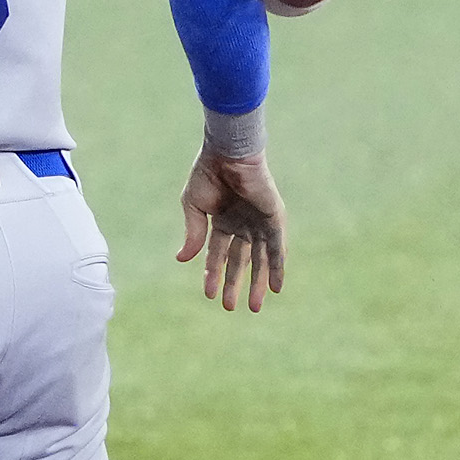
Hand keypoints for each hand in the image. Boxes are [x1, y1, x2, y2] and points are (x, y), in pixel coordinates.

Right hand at [176, 150, 285, 312]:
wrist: (228, 152)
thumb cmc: (209, 172)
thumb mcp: (194, 206)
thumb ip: (193, 234)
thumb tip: (182, 260)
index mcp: (222, 220)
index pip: (217, 254)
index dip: (212, 274)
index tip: (208, 295)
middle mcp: (243, 224)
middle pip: (240, 261)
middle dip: (235, 284)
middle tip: (231, 308)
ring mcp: (260, 223)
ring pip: (260, 259)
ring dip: (257, 282)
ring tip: (253, 306)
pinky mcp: (274, 219)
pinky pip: (277, 248)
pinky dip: (277, 267)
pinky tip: (275, 287)